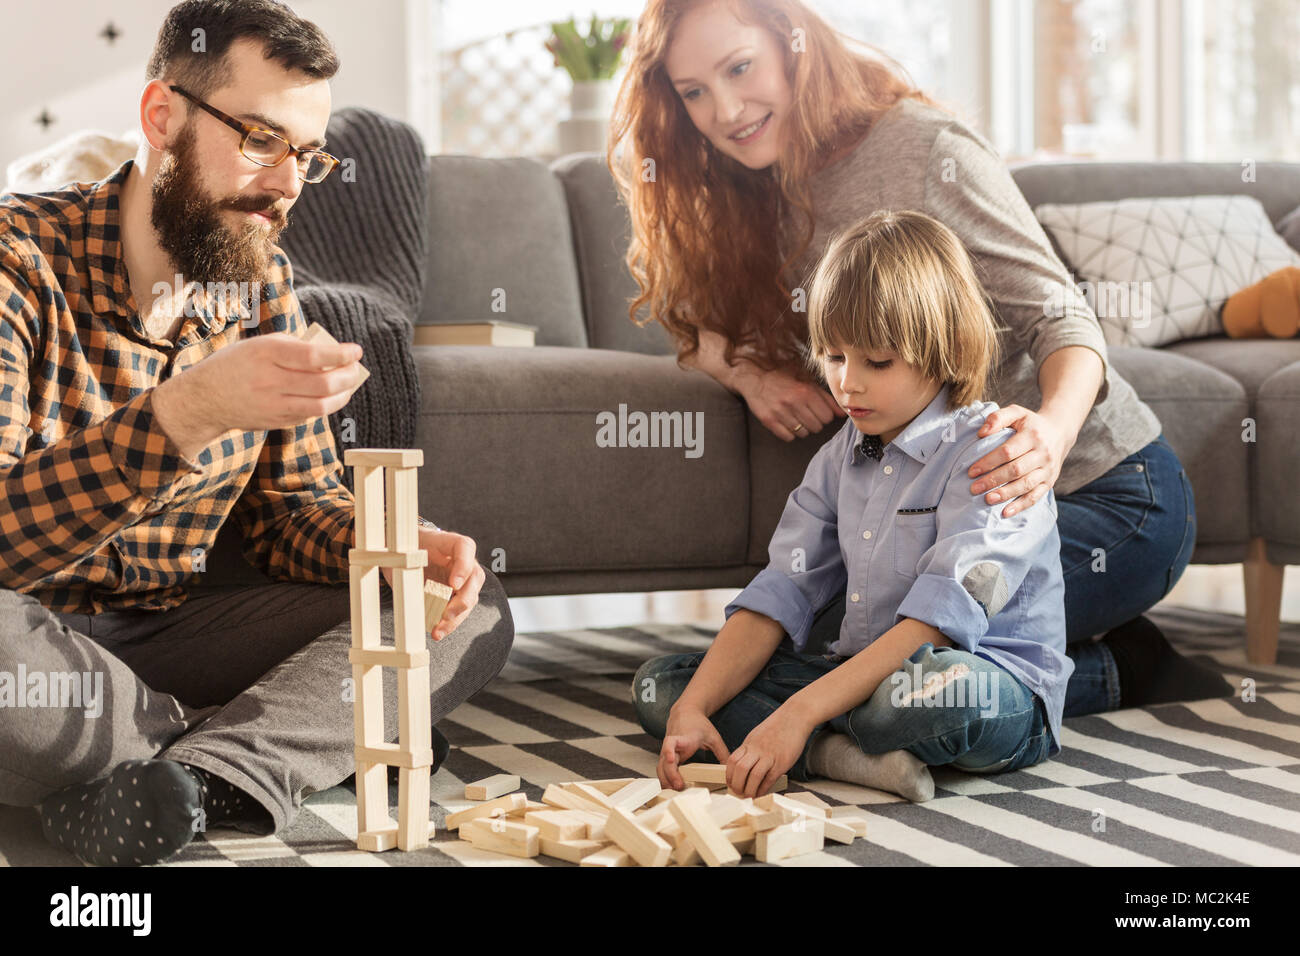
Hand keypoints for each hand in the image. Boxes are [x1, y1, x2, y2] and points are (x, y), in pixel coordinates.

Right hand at [155, 332, 365, 457]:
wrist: (205, 399)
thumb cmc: (238, 364)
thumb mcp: (260, 345)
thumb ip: (294, 346)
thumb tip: (332, 352)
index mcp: (265, 353)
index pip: (312, 356)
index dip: (340, 354)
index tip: (356, 350)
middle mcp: (269, 380)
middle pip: (322, 383)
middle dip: (348, 376)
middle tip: (356, 368)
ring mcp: (273, 405)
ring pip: (320, 405)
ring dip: (343, 395)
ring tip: (350, 384)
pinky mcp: (276, 422)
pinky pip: (309, 415)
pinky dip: (325, 405)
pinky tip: (331, 396)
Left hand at [381, 527, 483, 640]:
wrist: (408, 553)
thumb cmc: (409, 548)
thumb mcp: (407, 551)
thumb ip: (411, 564)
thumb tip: (408, 587)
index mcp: (451, 542)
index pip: (465, 548)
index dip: (463, 567)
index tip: (453, 585)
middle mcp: (464, 560)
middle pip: (474, 578)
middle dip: (462, 600)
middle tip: (446, 614)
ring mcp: (464, 579)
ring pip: (470, 599)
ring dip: (455, 618)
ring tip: (438, 631)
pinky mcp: (458, 595)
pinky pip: (459, 611)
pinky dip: (449, 623)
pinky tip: (438, 632)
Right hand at [658, 706, 729, 789]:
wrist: (685, 713)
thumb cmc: (698, 725)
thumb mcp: (714, 737)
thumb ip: (723, 753)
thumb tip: (730, 771)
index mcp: (683, 739)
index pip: (671, 743)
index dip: (668, 751)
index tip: (671, 759)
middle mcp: (671, 746)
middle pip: (664, 761)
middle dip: (670, 775)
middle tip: (680, 786)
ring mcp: (666, 752)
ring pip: (660, 768)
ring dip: (666, 780)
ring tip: (678, 791)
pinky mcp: (665, 757)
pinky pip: (662, 770)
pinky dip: (665, 779)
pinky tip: (673, 788)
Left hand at [726, 707, 811, 797]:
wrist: (795, 716)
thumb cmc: (778, 727)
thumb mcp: (757, 735)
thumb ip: (750, 749)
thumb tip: (744, 764)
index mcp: (749, 743)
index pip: (732, 761)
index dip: (729, 775)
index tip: (730, 783)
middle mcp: (757, 749)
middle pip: (740, 769)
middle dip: (737, 784)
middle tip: (738, 792)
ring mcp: (769, 755)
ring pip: (753, 776)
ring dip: (749, 790)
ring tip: (749, 796)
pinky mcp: (782, 762)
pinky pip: (769, 778)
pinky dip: (763, 788)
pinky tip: (761, 792)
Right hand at [732, 365, 844, 441]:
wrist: (755, 378)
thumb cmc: (784, 380)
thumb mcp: (807, 383)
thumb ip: (826, 399)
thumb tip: (842, 414)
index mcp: (806, 392)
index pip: (827, 417)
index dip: (824, 416)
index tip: (817, 412)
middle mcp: (794, 402)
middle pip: (817, 427)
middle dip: (814, 423)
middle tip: (806, 415)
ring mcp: (780, 412)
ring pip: (803, 433)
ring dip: (802, 429)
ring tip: (795, 418)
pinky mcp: (769, 420)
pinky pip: (788, 437)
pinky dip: (789, 433)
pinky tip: (786, 423)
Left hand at [968, 405, 1073, 517]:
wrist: (1060, 432)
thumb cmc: (1031, 423)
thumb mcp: (1017, 412)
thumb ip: (998, 418)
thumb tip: (981, 433)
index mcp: (1033, 436)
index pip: (1008, 451)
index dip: (989, 462)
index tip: (972, 471)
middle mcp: (1043, 454)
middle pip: (1016, 470)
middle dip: (993, 480)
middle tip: (974, 488)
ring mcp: (1048, 469)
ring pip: (1026, 484)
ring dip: (1006, 494)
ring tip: (987, 500)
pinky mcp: (1050, 481)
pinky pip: (1036, 496)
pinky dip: (1021, 505)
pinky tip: (1005, 512)